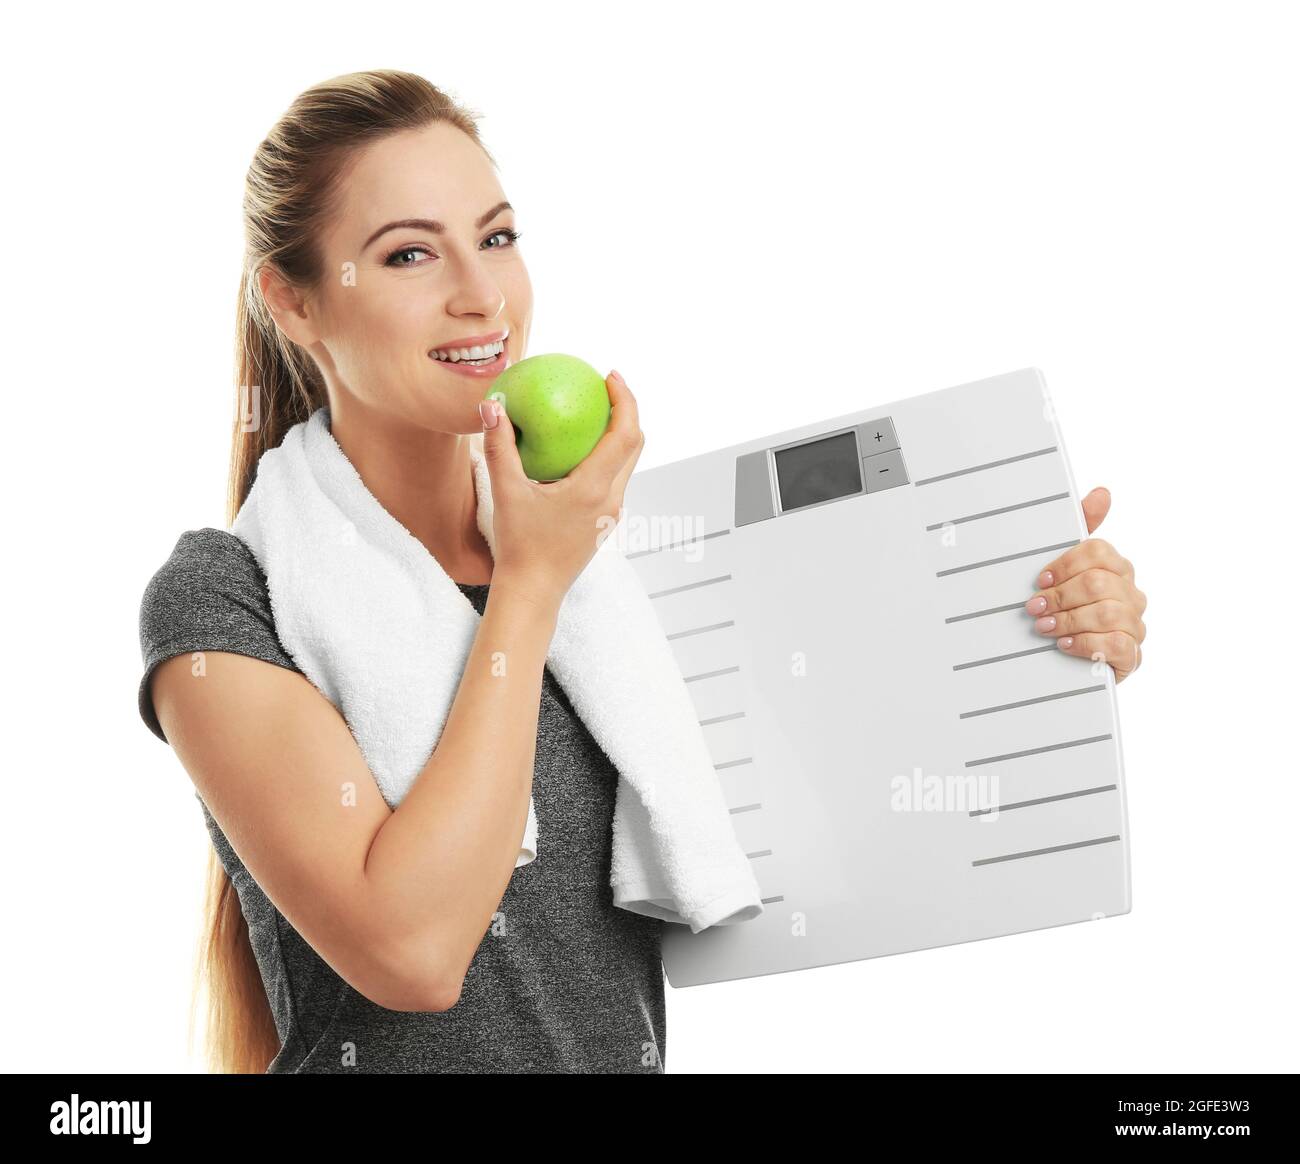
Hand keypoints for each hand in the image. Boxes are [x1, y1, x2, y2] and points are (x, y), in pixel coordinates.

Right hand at [477, 370, 644, 605]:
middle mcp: (611, 498)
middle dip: (627, 410)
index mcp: (595, 488)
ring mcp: (611, 512)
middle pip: (635, 445)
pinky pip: (612, 479)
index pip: (625, 434)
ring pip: (626, 463)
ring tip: (593, 411)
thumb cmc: (519, 545)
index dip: (625, 399)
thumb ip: (500, 446)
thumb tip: (491, 405)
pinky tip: (576, 450)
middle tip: (605, 386)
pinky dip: (604, 456)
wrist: (534, 591)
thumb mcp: (506, 492)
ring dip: (617, 434)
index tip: (610, 375)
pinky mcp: (603, 521)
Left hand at [1023, 487, 1146, 682]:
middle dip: (1061, 596)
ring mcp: (1134, 626)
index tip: (1040, 579)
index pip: (1099, 552)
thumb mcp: (1063, 571)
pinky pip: (1118, 645)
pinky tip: (1065, 645)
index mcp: (1116, 568)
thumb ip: (1079, 531)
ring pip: (1109, 613)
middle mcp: (1131, 594)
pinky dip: (1088, 643)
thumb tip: (1102, 493)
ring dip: (1070, 620)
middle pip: (1100, 583)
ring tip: (1044, 627)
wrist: (1062, 662)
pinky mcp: (1132, 656)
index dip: (1066, 564)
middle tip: (1034, 608)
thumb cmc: (1065, 610)